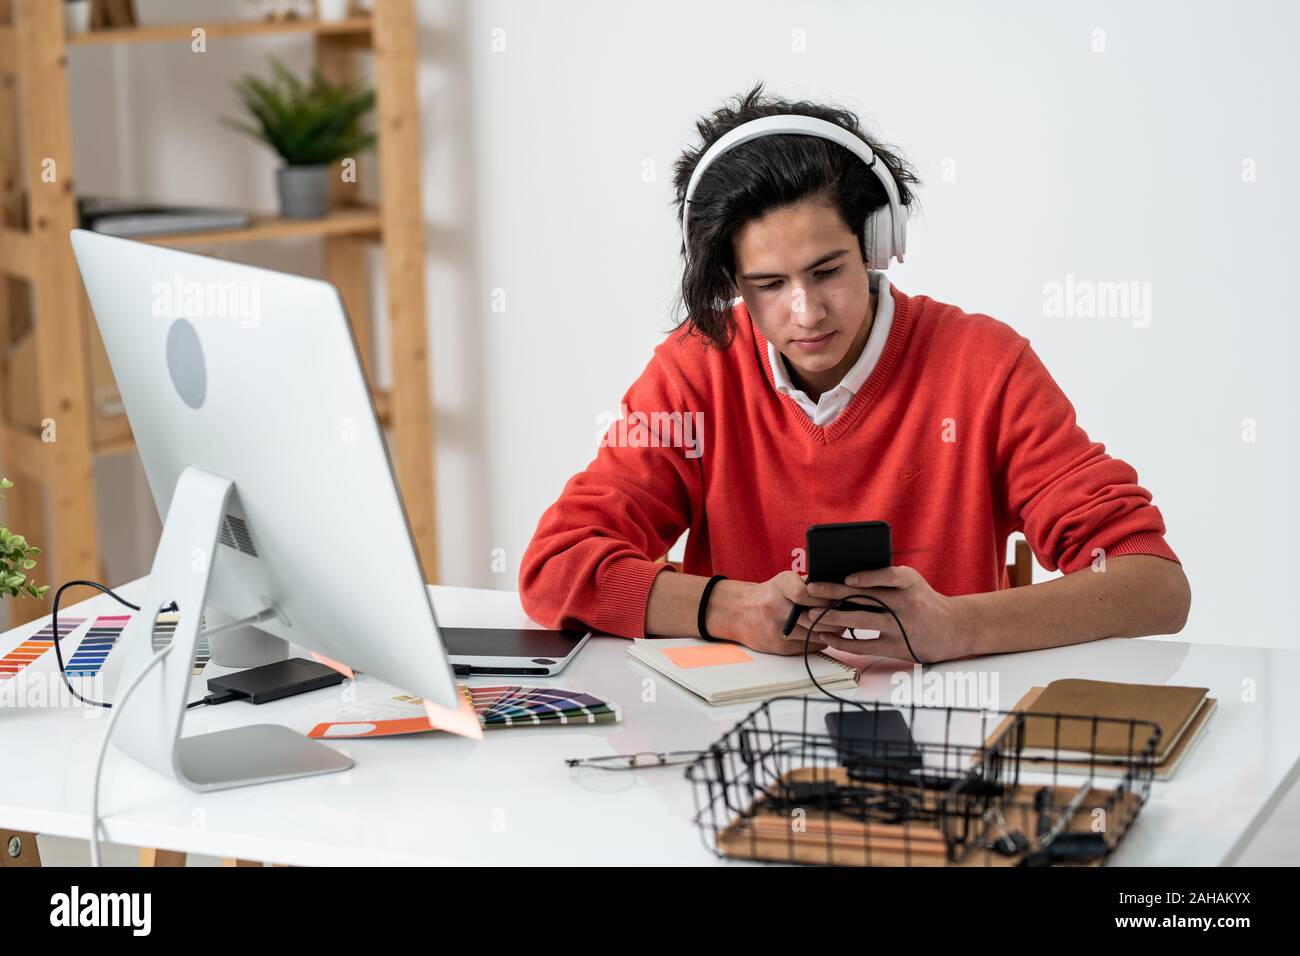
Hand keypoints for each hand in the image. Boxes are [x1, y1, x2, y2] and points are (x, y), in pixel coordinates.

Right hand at [708, 572, 845, 655]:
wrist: (739, 613)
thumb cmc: (770, 594)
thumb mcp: (785, 581)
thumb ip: (809, 583)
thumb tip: (841, 588)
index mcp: (780, 586)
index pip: (806, 593)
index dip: (826, 598)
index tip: (841, 598)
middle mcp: (775, 607)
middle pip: (814, 618)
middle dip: (836, 618)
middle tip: (852, 616)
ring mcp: (776, 630)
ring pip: (814, 635)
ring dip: (832, 632)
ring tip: (843, 625)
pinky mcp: (779, 647)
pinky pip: (808, 647)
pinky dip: (821, 641)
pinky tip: (828, 636)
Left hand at [799, 565, 967, 662]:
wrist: (952, 628)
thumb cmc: (922, 600)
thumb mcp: (910, 582)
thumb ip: (884, 579)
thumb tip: (843, 578)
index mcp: (908, 582)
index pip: (888, 576)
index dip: (868, 577)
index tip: (847, 577)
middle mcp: (905, 603)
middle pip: (865, 597)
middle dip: (834, 593)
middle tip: (810, 590)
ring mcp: (900, 627)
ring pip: (861, 621)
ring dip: (832, 617)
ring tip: (810, 615)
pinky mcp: (896, 647)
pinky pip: (864, 645)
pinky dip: (843, 642)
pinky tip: (827, 637)